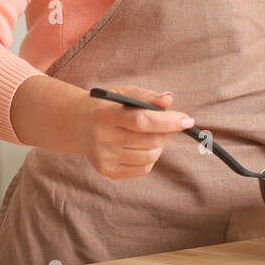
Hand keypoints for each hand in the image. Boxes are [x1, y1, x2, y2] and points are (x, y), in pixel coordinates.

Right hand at [78, 84, 194, 179]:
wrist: (76, 124)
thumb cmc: (108, 105)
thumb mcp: (124, 93)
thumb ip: (147, 96)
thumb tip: (169, 99)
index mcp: (105, 115)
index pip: (141, 121)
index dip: (167, 122)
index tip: (187, 120)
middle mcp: (102, 138)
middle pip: (149, 141)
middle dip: (168, 132)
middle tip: (173, 123)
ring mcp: (104, 157)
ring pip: (150, 156)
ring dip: (160, 144)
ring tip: (153, 133)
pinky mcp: (107, 170)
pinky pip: (143, 168)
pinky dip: (151, 157)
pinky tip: (141, 145)